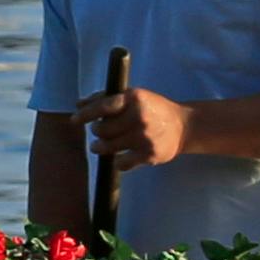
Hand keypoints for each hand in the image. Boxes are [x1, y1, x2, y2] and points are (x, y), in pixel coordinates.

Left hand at [77, 80, 193, 170]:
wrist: (184, 126)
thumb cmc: (152, 109)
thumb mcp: (133, 96)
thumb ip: (106, 98)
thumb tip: (78, 104)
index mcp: (135, 98)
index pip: (103, 106)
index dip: (86, 114)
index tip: (74, 120)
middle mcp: (140, 117)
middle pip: (102, 129)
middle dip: (97, 130)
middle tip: (100, 130)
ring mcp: (145, 137)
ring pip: (108, 146)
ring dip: (101, 147)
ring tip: (100, 145)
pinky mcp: (149, 154)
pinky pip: (121, 163)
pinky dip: (117, 161)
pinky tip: (120, 156)